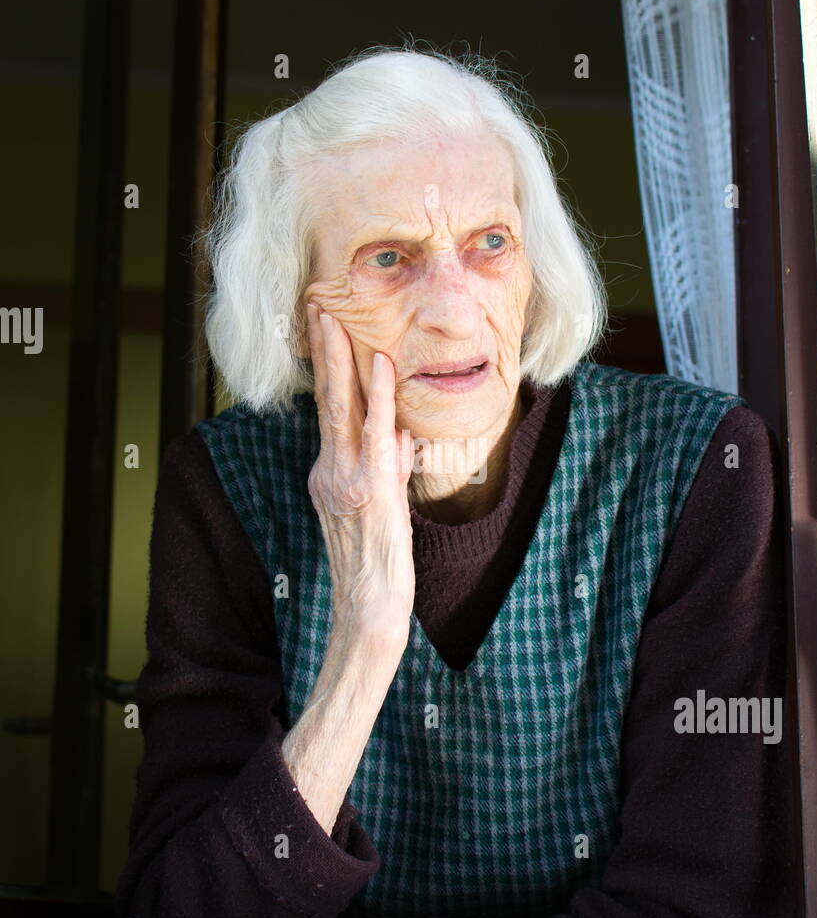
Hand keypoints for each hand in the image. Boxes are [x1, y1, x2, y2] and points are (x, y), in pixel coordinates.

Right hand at [305, 302, 415, 648]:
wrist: (370, 609)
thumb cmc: (379, 568)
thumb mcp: (383, 510)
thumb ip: (388, 467)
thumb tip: (399, 432)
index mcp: (330, 477)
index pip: (330, 415)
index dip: (328, 373)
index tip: (325, 334)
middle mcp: (330, 472)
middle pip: (325, 402)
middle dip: (321, 353)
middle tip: (316, 307)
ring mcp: (346, 479)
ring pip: (340, 408)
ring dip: (338, 360)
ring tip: (333, 318)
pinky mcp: (371, 488)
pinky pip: (374, 432)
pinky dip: (376, 395)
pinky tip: (378, 363)